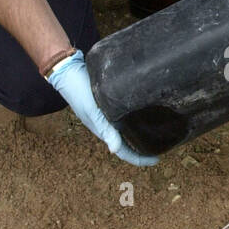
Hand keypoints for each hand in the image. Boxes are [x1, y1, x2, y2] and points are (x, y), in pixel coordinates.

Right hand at [45, 51, 158, 166]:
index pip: (123, 151)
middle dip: (142, 149)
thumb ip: (105, 129)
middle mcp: (105, 125)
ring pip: (126, 130)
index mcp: (102, 130)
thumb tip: (115, 151)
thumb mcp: (93, 111)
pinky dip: (134, 118)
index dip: (140, 159)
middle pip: (127, 143)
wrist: (67, 69)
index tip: (157, 160)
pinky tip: (143, 112)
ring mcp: (106, 114)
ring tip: (157, 132)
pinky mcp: (107, 103)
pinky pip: (124, 116)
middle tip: (161, 146)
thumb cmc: (79, 90)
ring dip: (139, 134)